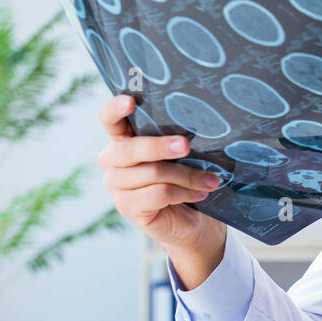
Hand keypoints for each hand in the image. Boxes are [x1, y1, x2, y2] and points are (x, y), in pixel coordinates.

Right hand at [97, 94, 226, 287]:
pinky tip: (201, 193)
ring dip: (187, 176)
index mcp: (122, 139)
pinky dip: (184, 192)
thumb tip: (197, 127)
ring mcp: (116, 186)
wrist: (188, 220)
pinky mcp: (127, 207)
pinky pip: (158, 194)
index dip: (115, 109)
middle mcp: (112, 161)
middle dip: (161, 146)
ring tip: (212, 180)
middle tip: (187, 146)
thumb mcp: (179, 156)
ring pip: (153, 173)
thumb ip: (175, 140)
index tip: (130, 100)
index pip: (109, 120)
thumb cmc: (183, 178)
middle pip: (131, 149)